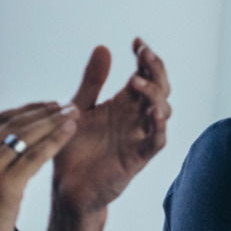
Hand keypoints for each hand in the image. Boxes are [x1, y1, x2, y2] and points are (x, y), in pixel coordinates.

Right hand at [0, 102, 77, 230]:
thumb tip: (4, 151)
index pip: (1, 120)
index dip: (29, 110)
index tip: (50, 105)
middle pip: (17, 122)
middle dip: (46, 111)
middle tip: (69, 105)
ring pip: (28, 134)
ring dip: (55, 120)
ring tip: (75, 112)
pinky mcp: (5, 184)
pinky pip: (36, 155)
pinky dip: (56, 139)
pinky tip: (71, 131)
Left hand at [52, 40, 170, 214]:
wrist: (66, 187)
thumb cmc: (74, 149)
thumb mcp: (79, 108)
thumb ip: (93, 81)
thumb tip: (103, 47)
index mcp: (124, 104)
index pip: (144, 75)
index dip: (145, 59)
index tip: (137, 42)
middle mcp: (136, 117)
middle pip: (159, 88)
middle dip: (155, 70)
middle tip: (144, 55)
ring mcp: (139, 136)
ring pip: (163, 110)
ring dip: (154, 95)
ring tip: (136, 83)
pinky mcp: (138, 157)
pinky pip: (157, 140)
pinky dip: (159, 126)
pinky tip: (153, 112)